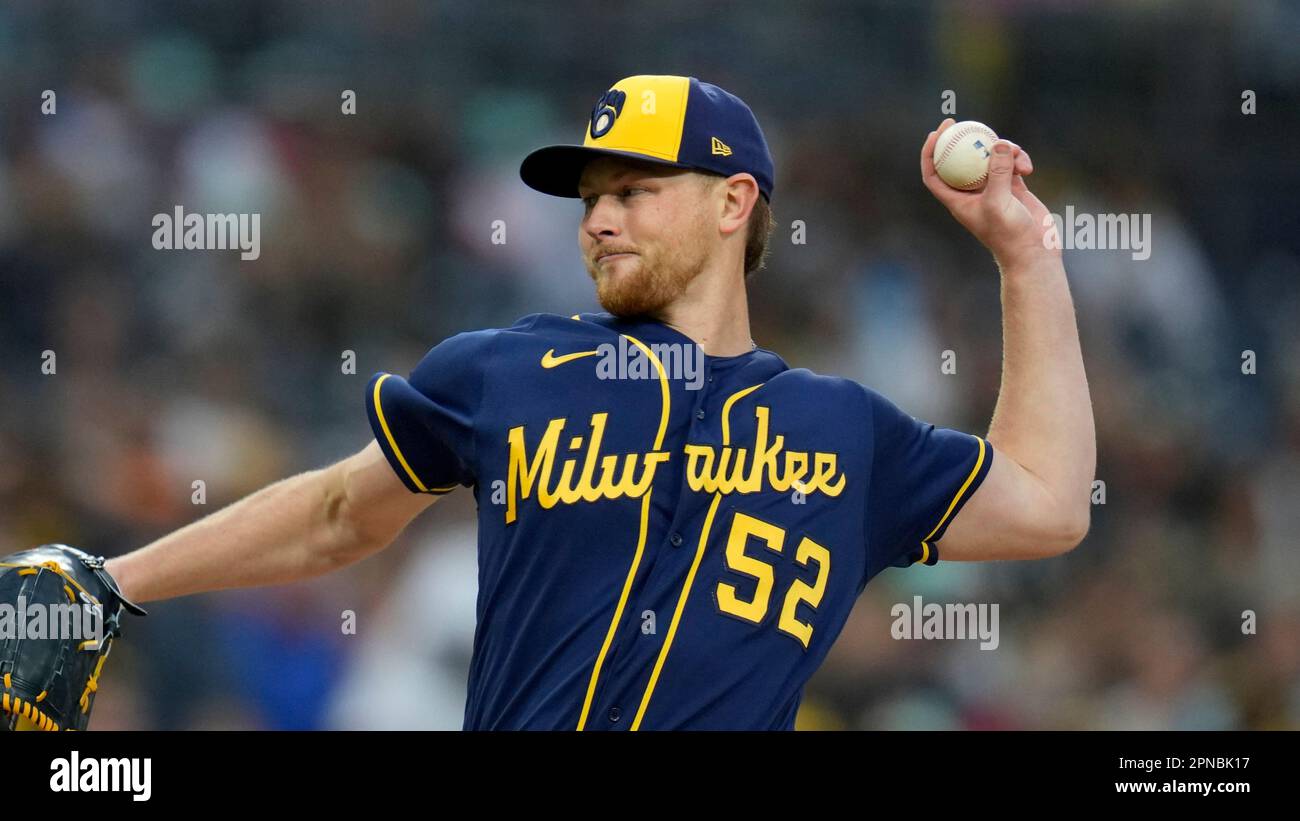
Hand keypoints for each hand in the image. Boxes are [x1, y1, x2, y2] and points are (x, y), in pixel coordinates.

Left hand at [920, 118, 1057, 269]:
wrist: (1034, 251)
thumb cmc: (1009, 234)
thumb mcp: (999, 202)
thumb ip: (997, 173)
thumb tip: (998, 143)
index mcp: (957, 200)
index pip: (934, 174)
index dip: (930, 154)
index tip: (936, 134)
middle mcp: (972, 193)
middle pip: (959, 161)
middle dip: (959, 140)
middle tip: (962, 122)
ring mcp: (993, 188)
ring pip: (990, 158)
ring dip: (1002, 150)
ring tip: (1017, 157)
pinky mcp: (1013, 186)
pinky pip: (1011, 162)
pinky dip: (1018, 159)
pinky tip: (1028, 166)